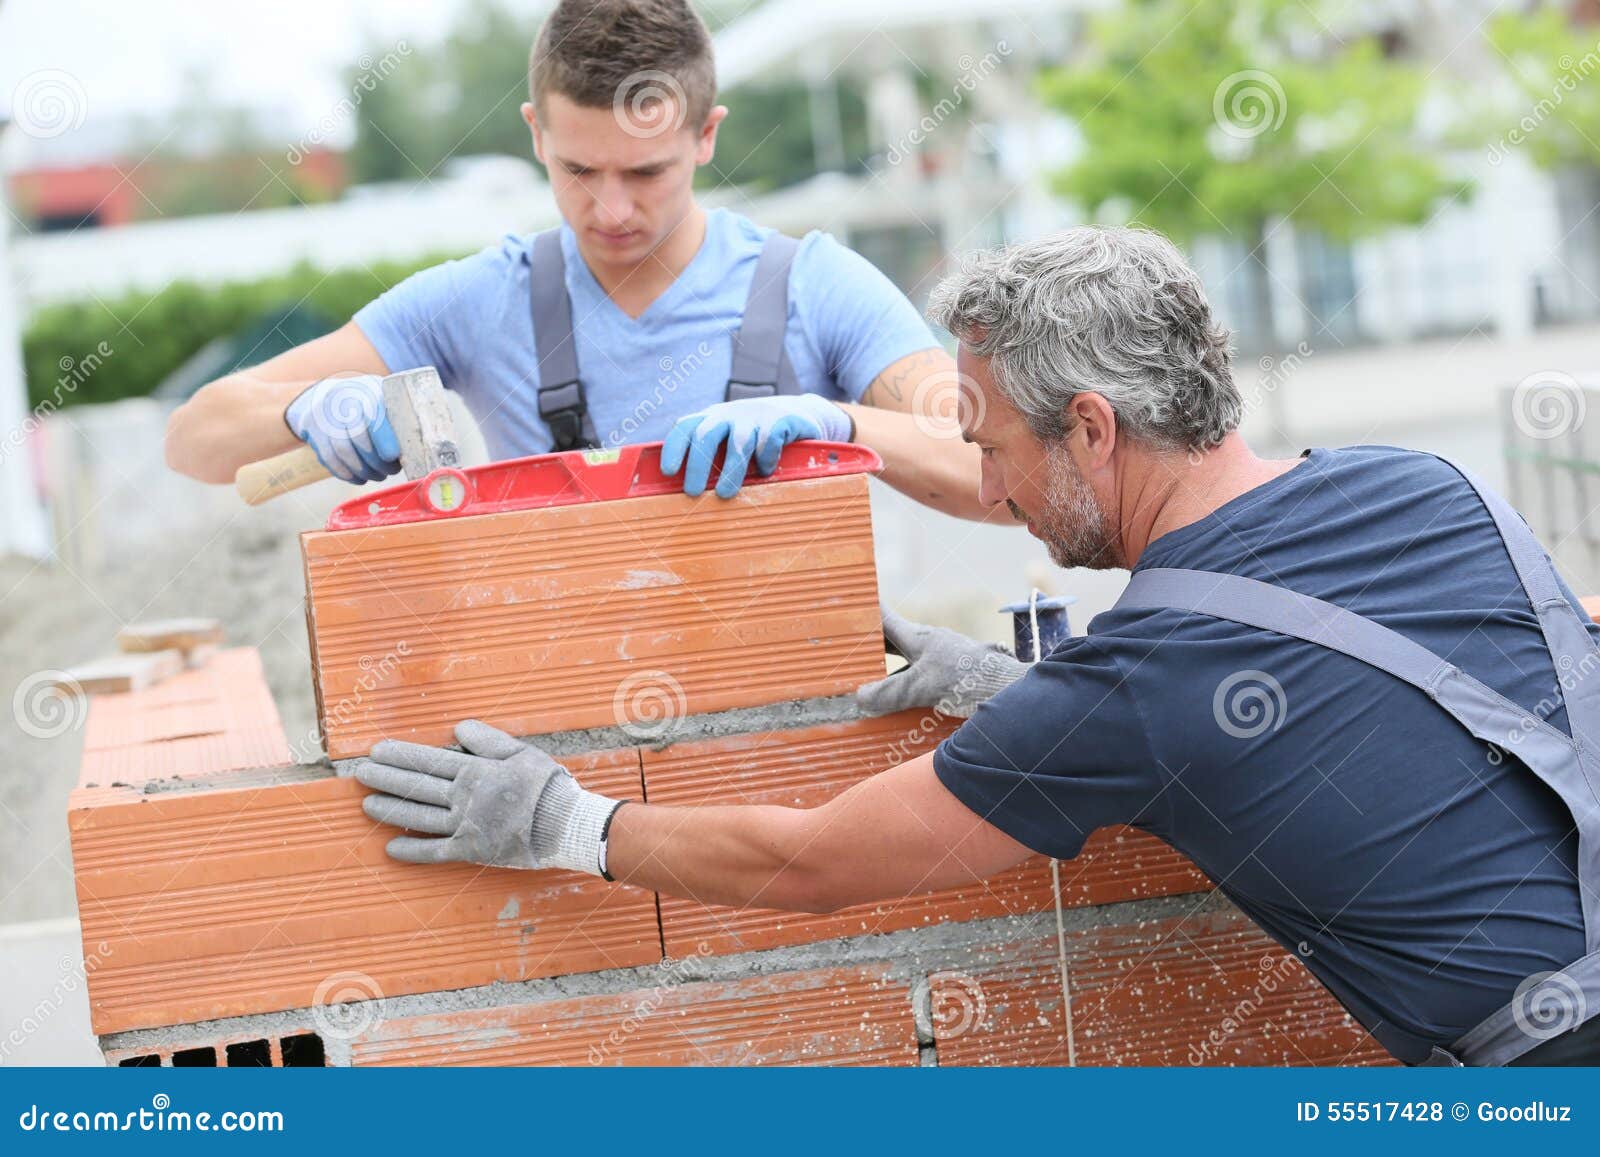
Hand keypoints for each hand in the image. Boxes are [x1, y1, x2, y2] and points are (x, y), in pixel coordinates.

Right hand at [285, 373, 401, 483]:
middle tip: (391, 470)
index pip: (372, 412)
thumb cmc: (366, 402)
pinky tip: (360, 478)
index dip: (382, 436)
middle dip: (377, 461)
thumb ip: (398, 413)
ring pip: (343, 451)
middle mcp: (340, 400)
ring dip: (364, 470)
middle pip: (357, 436)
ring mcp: (323, 416)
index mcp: (364, 390)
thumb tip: (422, 442)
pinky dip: (347, 474)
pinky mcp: (312, 433)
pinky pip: (329, 460)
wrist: (324, 397)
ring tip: (378, 475)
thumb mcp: (382, 397)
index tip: (393, 456)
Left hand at [353, 719, 623, 874]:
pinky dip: (412, 850)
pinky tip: (391, 847)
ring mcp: (465, 827)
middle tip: (359, 773)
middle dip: (385, 778)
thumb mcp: (520, 751)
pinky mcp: (472, 851)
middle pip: (417, 787)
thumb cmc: (545, 785)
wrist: (564, 824)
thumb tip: (457, 729)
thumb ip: (486, 739)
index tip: (377, 751)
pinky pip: (436, 852)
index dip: (400, 756)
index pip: (429, 761)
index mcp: (475, 772)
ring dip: (390, 810)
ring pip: (419, 817)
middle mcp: (464, 799)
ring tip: (367, 804)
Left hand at [661, 394, 851, 498]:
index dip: (674, 448)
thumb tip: (684, 498)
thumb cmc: (757, 440)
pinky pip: (768, 440)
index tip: (669, 472)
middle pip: (706, 435)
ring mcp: (756, 415)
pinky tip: (767, 471)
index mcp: (712, 420)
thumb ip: (714, 460)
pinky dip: (766, 458)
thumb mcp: (732, 444)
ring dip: (730, 470)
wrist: (802, 416)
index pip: (685, 427)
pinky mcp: (782, 419)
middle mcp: (730, 414)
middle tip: (693, 492)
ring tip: (725, 494)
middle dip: (698, 465)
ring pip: (738, 442)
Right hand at [857, 607, 1026, 717]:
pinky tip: (917, 693)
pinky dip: (918, 676)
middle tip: (862, 646)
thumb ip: (887, 694)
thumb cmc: (965, 680)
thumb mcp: (918, 689)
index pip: (886, 620)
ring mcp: (949, 653)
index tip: (856, 602)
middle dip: (880, 641)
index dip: (869, 612)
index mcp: (919, 638)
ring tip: (885, 673)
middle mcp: (934, 641)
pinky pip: (932, 668)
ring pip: (916, 653)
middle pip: (899, 637)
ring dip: (900, 660)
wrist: (1008, 687)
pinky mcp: (962, 668)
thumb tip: (860, 697)